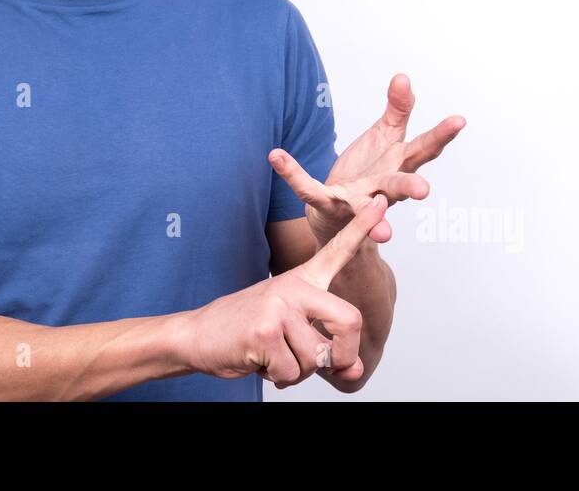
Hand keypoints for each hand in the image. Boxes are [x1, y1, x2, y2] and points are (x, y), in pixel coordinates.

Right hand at [180, 193, 389, 387]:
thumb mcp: (292, 334)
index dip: (361, 228)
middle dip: (342, 355)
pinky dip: (279, 378)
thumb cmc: (248, 332)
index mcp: (302, 280)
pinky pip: (292, 372)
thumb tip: (354, 370)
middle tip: (326, 365)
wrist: (198, 336)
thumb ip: (326, 347)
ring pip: (316, 358)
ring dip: (298, 371)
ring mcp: (278, 307)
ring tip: (274, 356)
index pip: (338, 251)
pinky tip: (260, 362)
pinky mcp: (264, 332)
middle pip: (349, 322)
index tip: (380, 201)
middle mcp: (293, 287)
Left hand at [270, 73, 464, 246]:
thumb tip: (404, 78)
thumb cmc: (368, 174)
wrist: (337, 216)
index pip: (423, 149)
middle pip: (398, 186)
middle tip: (423, 191)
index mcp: (398, 166)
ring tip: (385, 235)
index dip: (441, 135)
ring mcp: (356, 200)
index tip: (459, 120)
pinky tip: (276, 156)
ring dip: (373, 219)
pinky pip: (308, 190)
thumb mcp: (385, 137)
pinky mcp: (327, 204)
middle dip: (410, 187)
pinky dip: (292, 174)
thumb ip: (398, 110)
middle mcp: (381, 188)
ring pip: (365, 208)